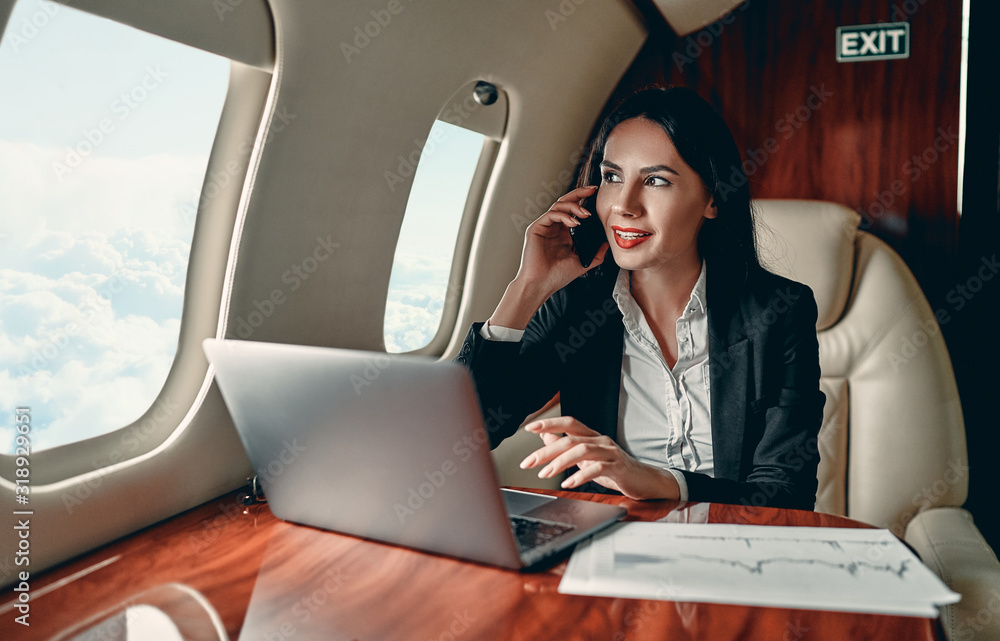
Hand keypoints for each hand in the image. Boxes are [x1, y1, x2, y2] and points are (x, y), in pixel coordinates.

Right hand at [514, 186, 609, 297]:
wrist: (541, 285)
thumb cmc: (557, 276)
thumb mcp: (582, 262)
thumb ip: (596, 253)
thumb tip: (607, 243)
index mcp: (563, 233)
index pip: (573, 210)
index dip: (584, 200)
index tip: (596, 194)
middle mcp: (553, 227)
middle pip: (565, 202)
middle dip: (579, 193)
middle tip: (592, 190)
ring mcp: (544, 227)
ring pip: (558, 205)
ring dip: (574, 206)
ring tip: (585, 214)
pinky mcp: (536, 228)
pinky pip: (551, 214)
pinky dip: (564, 215)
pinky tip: (574, 222)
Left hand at [518, 416, 679, 500]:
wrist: (645, 481)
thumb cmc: (614, 470)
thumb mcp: (587, 459)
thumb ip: (568, 447)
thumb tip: (545, 436)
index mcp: (592, 436)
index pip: (569, 423)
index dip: (550, 423)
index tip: (529, 427)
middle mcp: (600, 440)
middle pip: (570, 439)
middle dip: (546, 451)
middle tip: (528, 463)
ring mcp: (610, 452)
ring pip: (582, 450)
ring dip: (560, 462)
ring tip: (545, 474)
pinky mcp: (618, 467)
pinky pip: (597, 468)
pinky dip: (580, 476)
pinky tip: (568, 483)